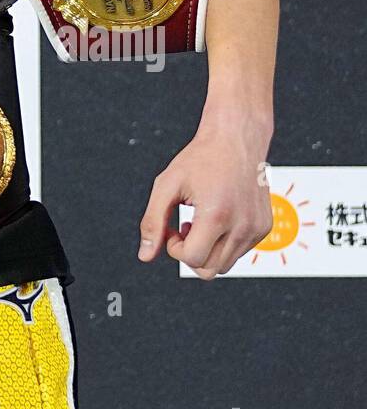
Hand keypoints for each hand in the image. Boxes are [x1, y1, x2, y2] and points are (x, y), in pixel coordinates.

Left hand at [137, 112, 273, 278]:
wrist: (236, 138)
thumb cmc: (202, 158)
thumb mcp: (167, 184)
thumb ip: (153, 221)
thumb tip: (145, 255)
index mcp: (217, 215)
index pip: (193, 260)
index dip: (175, 249)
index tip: (172, 229)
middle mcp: (242, 226)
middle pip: (209, 270)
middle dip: (190, 254)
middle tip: (184, 227)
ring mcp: (256, 229)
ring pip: (225, 265)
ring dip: (207, 251)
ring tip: (199, 222)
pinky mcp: (264, 228)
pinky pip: (240, 252)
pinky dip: (224, 244)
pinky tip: (216, 218)